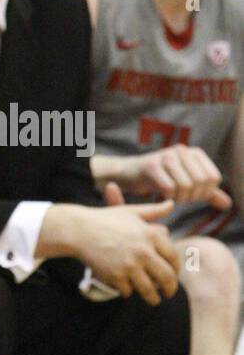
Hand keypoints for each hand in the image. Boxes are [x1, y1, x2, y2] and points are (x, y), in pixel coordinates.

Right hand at [49, 190, 179, 304]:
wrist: (78, 230)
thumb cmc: (104, 219)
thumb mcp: (131, 212)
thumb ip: (154, 210)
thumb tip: (172, 203)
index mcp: (152, 235)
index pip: (173, 258)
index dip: (176, 269)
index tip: (173, 275)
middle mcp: (144, 252)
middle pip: (166, 277)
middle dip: (170, 289)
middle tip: (169, 294)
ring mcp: (130, 265)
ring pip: (149, 289)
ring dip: (153, 298)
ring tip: (154, 300)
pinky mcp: (115, 276)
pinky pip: (128, 291)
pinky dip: (128, 292)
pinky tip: (127, 290)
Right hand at [95, 145, 231, 208]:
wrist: (127, 175)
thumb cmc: (157, 180)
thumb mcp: (185, 185)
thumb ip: (206, 193)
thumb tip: (227, 204)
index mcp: (194, 153)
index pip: (213, 178)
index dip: (204, 193)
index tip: (191, 197)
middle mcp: (182, 150)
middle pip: (200, 182)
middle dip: (191, 197)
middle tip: (179, 200)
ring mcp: (166, 156)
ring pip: (186, 185)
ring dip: (179, 198)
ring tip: (170, 198)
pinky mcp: (151, 165)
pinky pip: (169, 187)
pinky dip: (167, 198)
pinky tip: (161, 197)